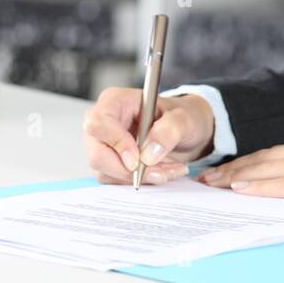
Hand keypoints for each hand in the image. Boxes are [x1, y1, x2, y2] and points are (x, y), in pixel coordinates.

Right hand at [83, 88, 215, 185]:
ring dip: (140, 177)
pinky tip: (162, 171)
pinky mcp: (111, 164)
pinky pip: (118, 181)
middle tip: (159, 173)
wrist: (186, 130)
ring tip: (169, 169)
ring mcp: (105, 146)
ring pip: (107, 173)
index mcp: (115, 101)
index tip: (138, 160)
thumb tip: (148, 155)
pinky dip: (141, 181)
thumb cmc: (182, 116)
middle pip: (97, 154)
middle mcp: (104, 124)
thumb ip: (169, 131)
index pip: (99, 123)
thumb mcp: (184, 118)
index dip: (116, 143)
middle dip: (128, 170)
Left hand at [197, 136, 283, 206]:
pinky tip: (241, 189)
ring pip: (267, 169)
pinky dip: (259, 186)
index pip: (274, 155)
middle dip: (233, 169)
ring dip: (237, 176)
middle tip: (206, 178)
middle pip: (264, 159)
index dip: (247, 163)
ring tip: (213, 184)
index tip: (226, 171)